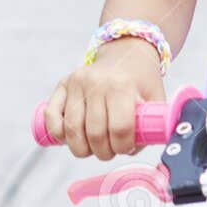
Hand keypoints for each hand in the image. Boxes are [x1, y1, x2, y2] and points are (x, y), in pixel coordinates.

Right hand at [41, 38, 165, 160]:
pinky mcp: (63, 84)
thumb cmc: (141, 81)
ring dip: (83, 148)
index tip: (126, 147)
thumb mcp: (155, 100)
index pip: (119, 129)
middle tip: (110, 150)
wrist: (126, 54)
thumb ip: (151, 126)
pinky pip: (52, 117)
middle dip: (104, 152)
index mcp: (122, 86)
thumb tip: (132, 150)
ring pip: (72, 131)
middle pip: (95, 134)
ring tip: (94, 146)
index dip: (123, 147)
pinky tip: (72, 137)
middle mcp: (96, 83)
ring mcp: (77, 82)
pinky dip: (59, 134)